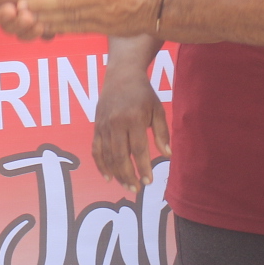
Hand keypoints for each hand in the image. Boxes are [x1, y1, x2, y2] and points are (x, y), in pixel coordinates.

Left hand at [3, 0, 162, 38]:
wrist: (161, 4)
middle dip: (42, 2)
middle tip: (20, 2)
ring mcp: (104, 13)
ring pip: (70, 16)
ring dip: (46, 17)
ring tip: (25, 17)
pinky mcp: (104, 27)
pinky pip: (78, 28)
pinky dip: (60, 27)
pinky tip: (44, 26)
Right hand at [94, 54, 168, 188]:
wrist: (121, 75)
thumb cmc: (143, 93)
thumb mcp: (157, 109)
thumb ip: (162, 133)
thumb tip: (167, 155)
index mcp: (134, 118)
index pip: (138, 149)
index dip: (143, 168)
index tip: (149, 181)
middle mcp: (116, 123)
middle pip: (120, 156)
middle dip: (129, 176)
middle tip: (137, 189)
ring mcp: (103, 126)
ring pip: (107, 156)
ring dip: (117, 174)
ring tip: (127, 186)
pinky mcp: (96, 127)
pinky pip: (96, 150)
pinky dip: (101, 165)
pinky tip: (108, 177)